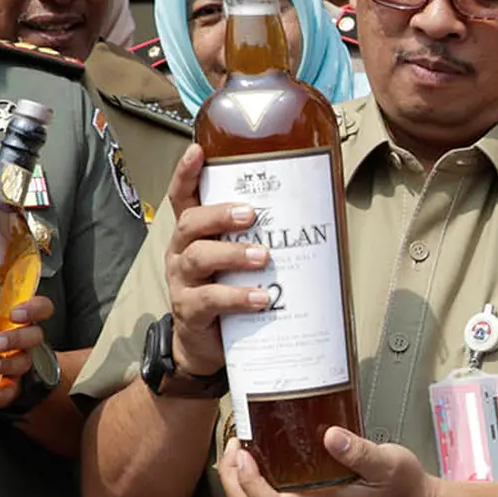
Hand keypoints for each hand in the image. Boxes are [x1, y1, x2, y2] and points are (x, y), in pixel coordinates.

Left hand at [0, 296, 53, 410]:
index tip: (16, 314)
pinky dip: (0, 394)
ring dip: (7, 364)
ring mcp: (19, 364)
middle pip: (33, 335)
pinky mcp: (12, 388)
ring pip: (24, 362)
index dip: (33, 309)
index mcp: (14, 320)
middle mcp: (21, 340)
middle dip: (16, 338)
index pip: (39, 308)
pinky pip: (12, 391)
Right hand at [161, 143, 269, 378]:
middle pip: (191, 222)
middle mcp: (182, 252)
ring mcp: (182, 282)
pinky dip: (237, 297)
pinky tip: (261, 298)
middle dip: (220, 214)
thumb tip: (315, 221)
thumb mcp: (238, 263)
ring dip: (234, 254)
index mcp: (194, 235)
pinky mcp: (190, 311)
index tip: (198, 150)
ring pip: (199, 258)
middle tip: (251, 214)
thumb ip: (258, 241)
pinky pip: (209, 300)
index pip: (182, 196)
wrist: (206, 347)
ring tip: (263, 258)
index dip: (186, 173)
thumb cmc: (227, 295)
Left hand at [217, 429, 434, 496]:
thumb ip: (359, 452)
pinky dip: (261, 475)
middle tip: (234, 444)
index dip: (247, 481)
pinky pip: (276, 495)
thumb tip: (331, 435)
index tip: (242, 452)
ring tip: (245, 444)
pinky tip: (269, 451)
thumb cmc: (404, 491)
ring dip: (243, 477)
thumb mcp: (388, 465)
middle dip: (233, 479)